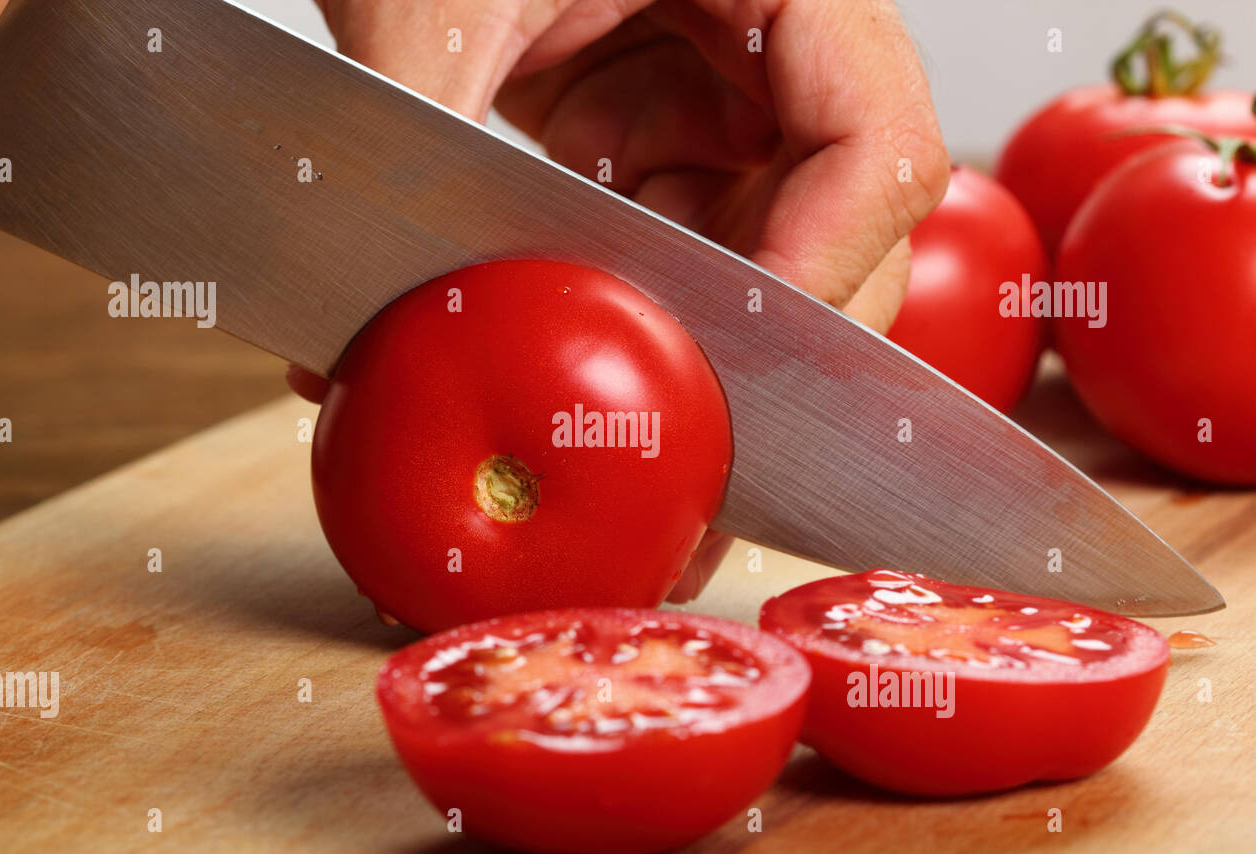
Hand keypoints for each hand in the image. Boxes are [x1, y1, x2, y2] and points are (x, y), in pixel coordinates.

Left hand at [305, 0, 948, 601]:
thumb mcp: (427, 4)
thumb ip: (425, 162)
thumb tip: (400, 332)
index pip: (878, 138)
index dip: (826, 266)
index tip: (735, 351)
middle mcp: (784, 15)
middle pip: (851, 208)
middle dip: (761, 309)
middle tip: (678, 391)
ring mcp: (738, 62)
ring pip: (779, 226)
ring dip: (695, 293)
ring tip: (613, 323)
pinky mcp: (680, 94)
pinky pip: (703, 209)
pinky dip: (646, 260)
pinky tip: (582, 262)